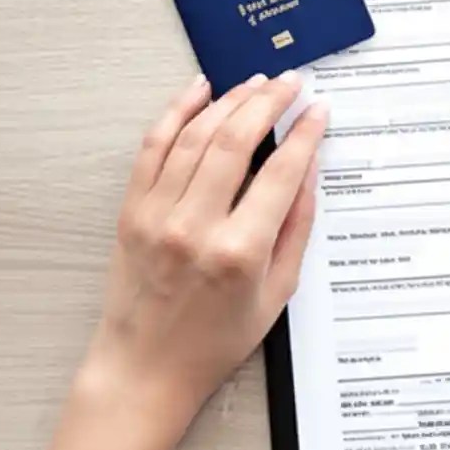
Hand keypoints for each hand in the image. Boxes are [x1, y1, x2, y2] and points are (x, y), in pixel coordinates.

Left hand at [38, 72, 326, 449]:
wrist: (146, 367)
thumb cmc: (216, 339)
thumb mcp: (278, 292)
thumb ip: (296, 227)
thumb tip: (307, 169)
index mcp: (240, 251)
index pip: (280, 172)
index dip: (304, 133)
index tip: (317, 111)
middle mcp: (195, 226)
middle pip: (235, 140)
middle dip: (267, 102)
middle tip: (290, 83)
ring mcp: (157, 215)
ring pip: (195, 135)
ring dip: (228, 101)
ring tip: (254, 83)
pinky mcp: (131, 211)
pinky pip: (153, 147)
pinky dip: (176, 112)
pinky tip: (199, 90)